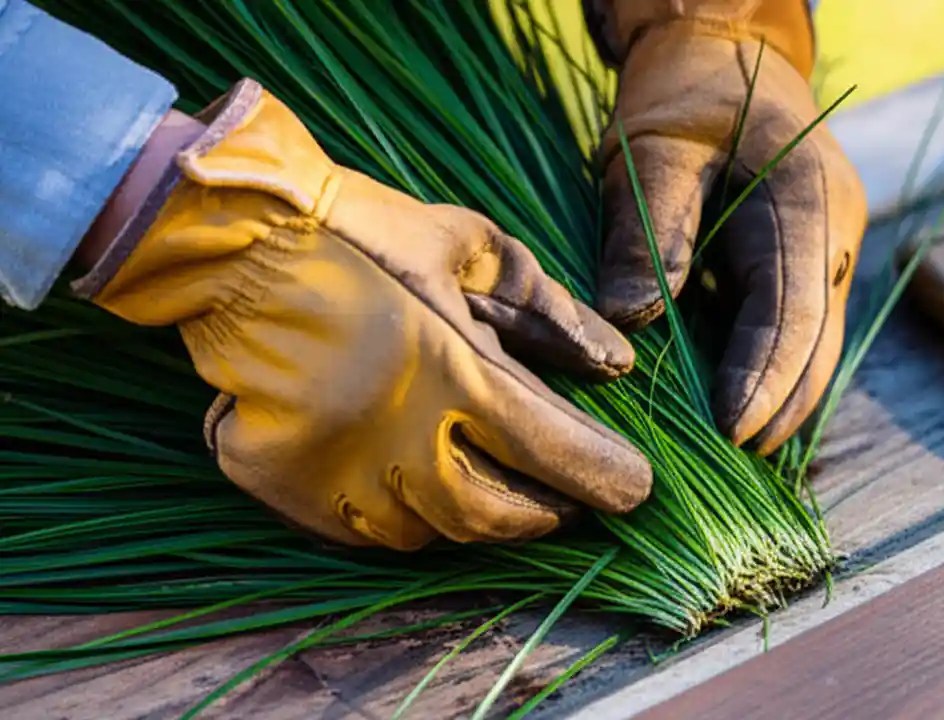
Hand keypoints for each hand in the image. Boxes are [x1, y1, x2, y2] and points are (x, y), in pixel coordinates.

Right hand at [76, 80, 651, 549]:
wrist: (234, 238)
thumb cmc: (365, 232)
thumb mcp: (471, 248)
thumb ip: (550, 311)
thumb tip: (617, 364)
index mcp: (449, 368)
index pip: (552, 451)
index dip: (604, 478)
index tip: (634, 488)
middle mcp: (394, 435)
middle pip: (495, 514)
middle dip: (546, 513)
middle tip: (568, 498)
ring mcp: (331, 469)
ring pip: (429, 533)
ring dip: (478, 520)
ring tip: (499, 490)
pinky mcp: (282, 483)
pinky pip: (361, 531)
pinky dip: (407, 520)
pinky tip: (423, 491)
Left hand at [591, 0, 867, 453]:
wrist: (724, 55)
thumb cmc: (682, 95)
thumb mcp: (650, 152)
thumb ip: (646, 233)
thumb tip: (632, 323)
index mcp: (805, 202)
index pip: (795, 312)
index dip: (766, 379)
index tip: (732, 435)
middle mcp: (833, 235)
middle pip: (818, 346)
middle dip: (776, 409)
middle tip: (727, 469)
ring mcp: (827, 252)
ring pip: (813, 348)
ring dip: (776, 401)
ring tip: (727, 457)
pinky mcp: (806, 264)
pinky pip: (795, 332)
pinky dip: (766, 373)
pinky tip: (729, 409)